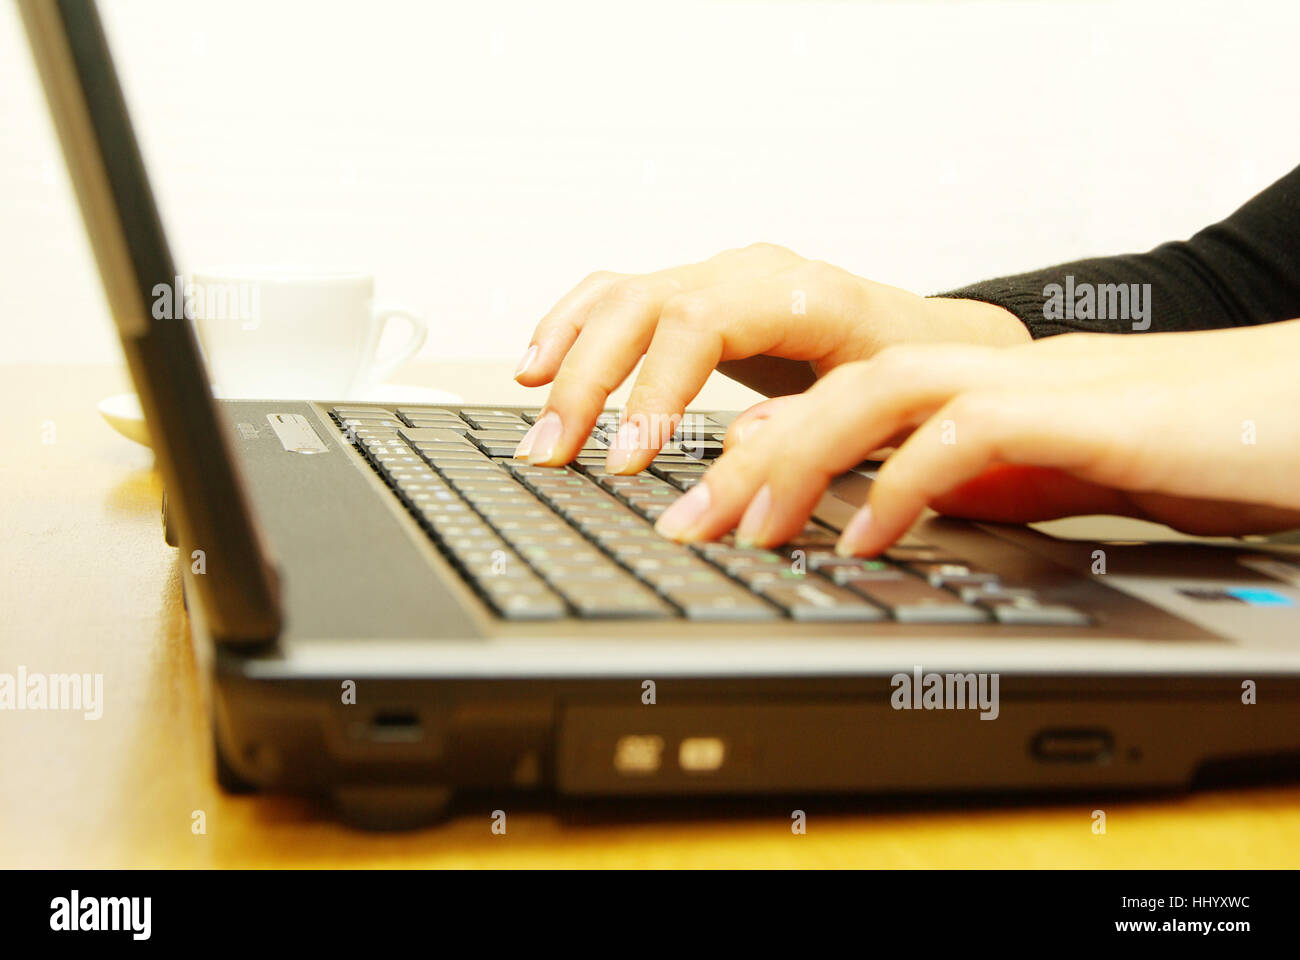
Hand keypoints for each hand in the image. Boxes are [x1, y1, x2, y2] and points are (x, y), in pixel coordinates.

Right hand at [512, 243, 1030, 470]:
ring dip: (565, 359)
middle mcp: (749, 272)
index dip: (653, 391)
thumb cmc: (909, 374)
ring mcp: (717, 276)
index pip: (700, 323)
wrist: (925, 340)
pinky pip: (617, 295)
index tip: (625, 458)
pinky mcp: (696, 293)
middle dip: (588, 384)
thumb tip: (737, 448)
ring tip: (535, 421)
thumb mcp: (879, 407)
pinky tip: (536, 366)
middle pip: (642, 305)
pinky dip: (571, 329)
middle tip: (555, 453)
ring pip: (618, 295)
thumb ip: (810, 424)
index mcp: (802, 294)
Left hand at [652, 320, 1299, 553]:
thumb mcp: (1029, 476)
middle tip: (680, 524)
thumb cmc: (1161, 445)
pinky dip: (904, 484)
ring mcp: (1020, 383)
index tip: (691, 501)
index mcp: (956, 387)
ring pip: (874, 391)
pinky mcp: (1075, 410)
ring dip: (797, 458)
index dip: (754, 442)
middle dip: (740, 453)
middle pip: (828, 386)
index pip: (832, 395)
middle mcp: (974, 370)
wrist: (1282, 412)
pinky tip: (862, 537)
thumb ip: (952, 482)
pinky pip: (964, 433)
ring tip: (742, 528)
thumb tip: (880, 511)